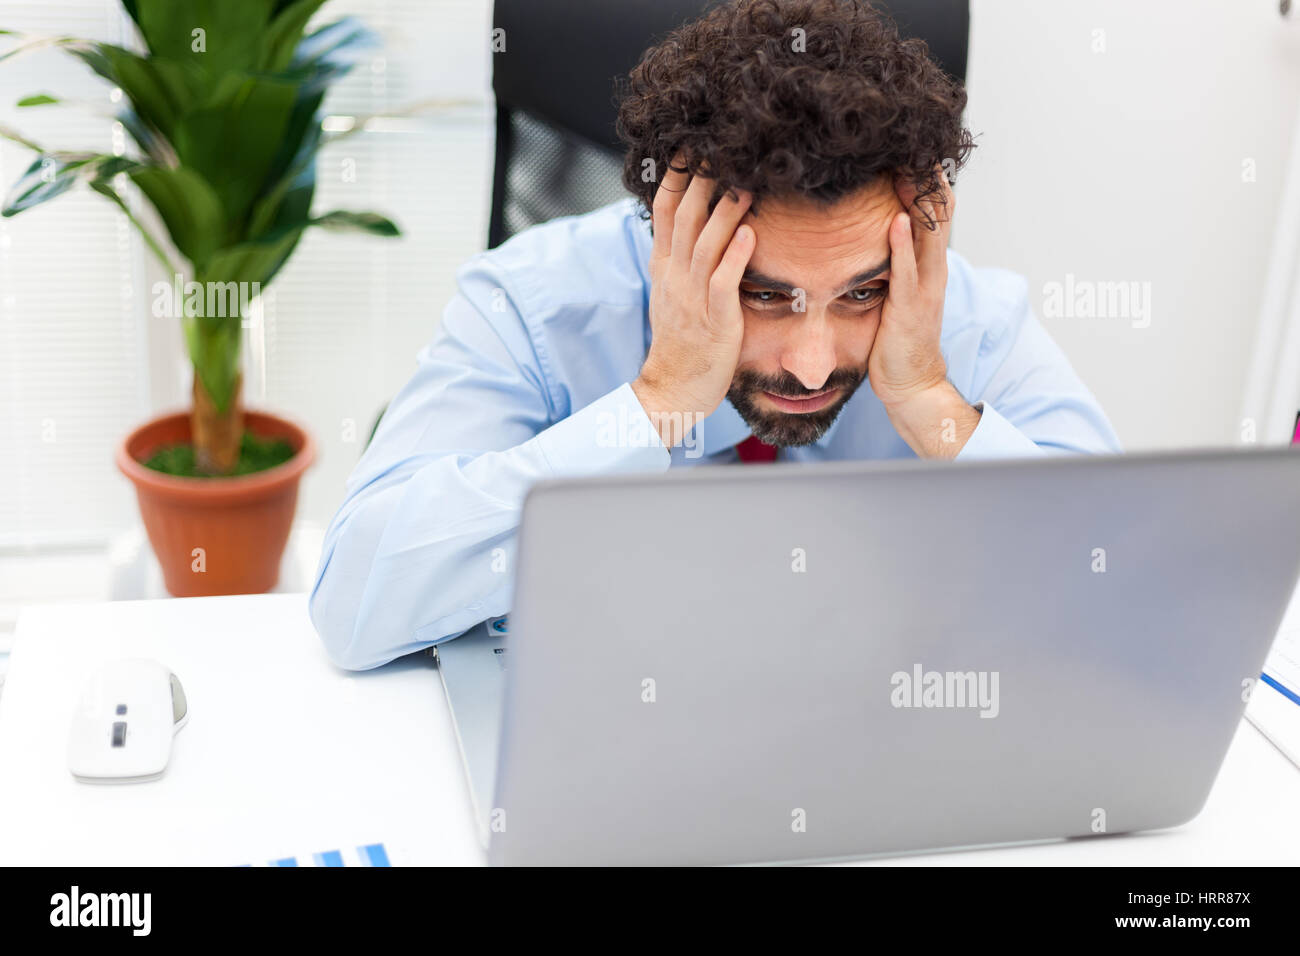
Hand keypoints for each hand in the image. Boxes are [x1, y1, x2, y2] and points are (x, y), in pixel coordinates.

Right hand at [632, 157, 753, 444]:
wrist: (672, 389)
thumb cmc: (681, 341)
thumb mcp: (671, 292)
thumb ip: (680, 256)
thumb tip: (691, 222)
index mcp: (665, 266)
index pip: (666, 210)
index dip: (677, 175)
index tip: (691, 142)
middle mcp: (675, 276)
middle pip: (686, 217)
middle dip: (702, 179)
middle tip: (722, 143)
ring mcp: (692, 298)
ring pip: (705, 245)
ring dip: (725, 211)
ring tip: (745, 181)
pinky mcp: (714, 321)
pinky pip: (722, 284)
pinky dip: (735, 257)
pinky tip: (750, 234)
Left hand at [871, 169, 980, 458]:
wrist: (910, 382)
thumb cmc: (898, 337)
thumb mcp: (900, 288)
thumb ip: (896, 260)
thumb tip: (881, 229)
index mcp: (929, 262)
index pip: (935, 207)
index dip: (926, 175)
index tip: (909, 144)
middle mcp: (933, 269)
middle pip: (939, 209)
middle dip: (928, 174)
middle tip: (912, 138)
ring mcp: (925, 287)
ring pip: (929, 233)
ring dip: (919, 198)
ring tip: (909, 163)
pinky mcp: (909, 307)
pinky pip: (907, 271)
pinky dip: (903, 245)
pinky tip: (895, 220)